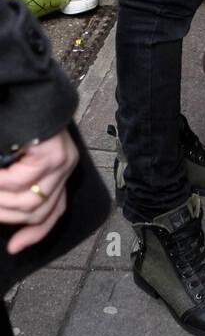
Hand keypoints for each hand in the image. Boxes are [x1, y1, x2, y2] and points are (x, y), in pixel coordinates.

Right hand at [0, 130, 78, 254]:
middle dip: (6, 214)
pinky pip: (20, 182)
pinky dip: (0, 183)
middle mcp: (66, 166)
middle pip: (39, 212)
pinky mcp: (53, 154)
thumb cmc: (17, 122)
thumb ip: (17, 185)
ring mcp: (62, 160)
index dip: (34, 234)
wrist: (26, 89)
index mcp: (60, 170)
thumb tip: (14, 222)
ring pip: (28, 201)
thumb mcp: (18, 161)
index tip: (14, 247)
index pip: (54, 211)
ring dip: (0, 201)